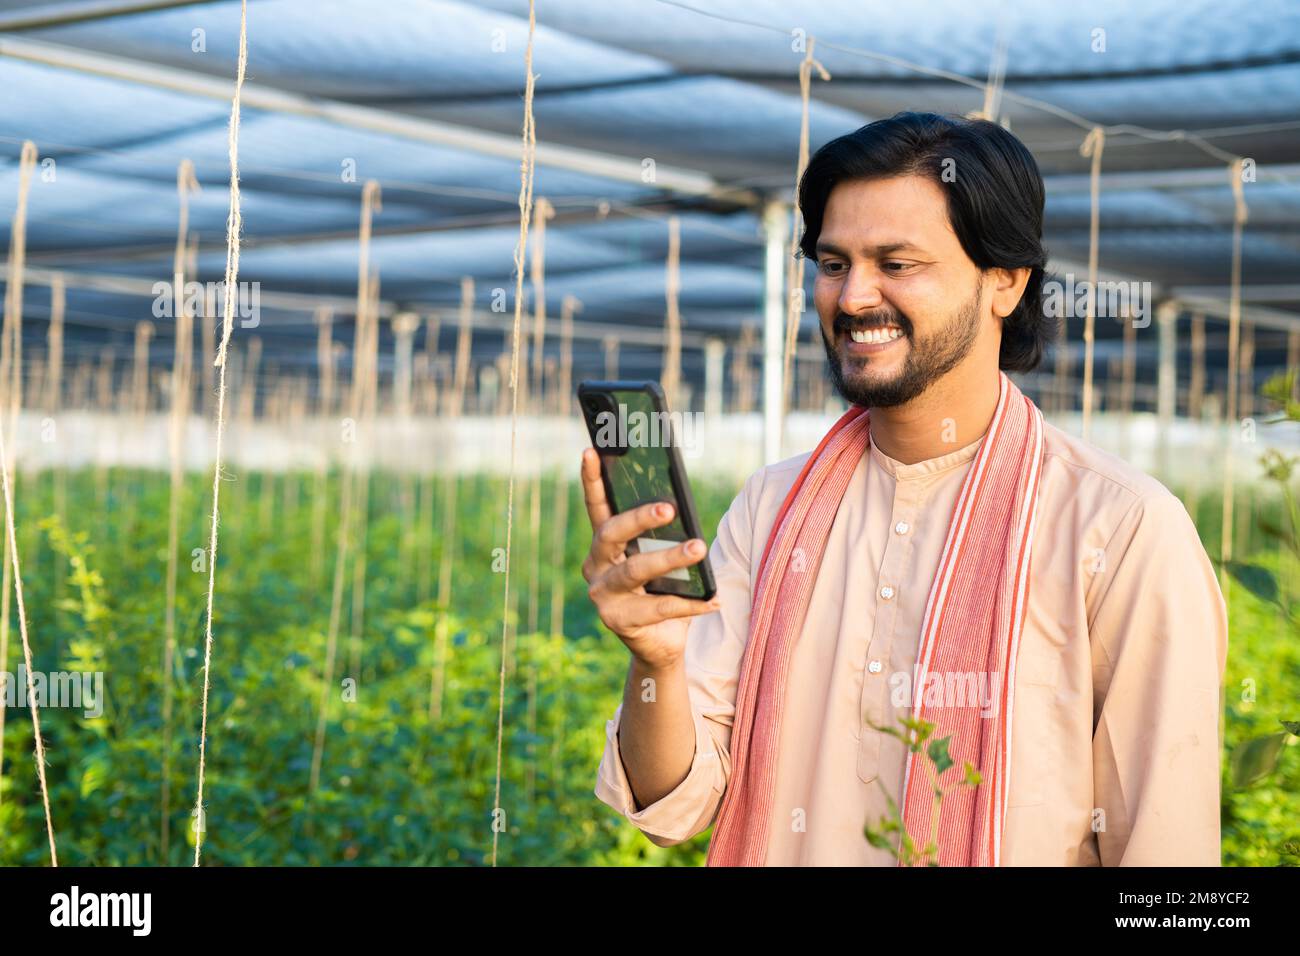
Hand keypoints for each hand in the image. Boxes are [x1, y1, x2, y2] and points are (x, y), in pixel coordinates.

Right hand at [579, 448, 719, 668]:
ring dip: (669, 558)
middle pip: (611, 534)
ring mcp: (603, 595)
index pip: (596, 506)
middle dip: (639, 518)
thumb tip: (676, 504)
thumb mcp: (661, 556)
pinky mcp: (618, 622)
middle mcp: (596, 566)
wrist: (662, 643)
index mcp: (603, 544)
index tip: (591, 450)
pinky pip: (658, 608)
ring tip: (698, 548)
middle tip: (669, 508)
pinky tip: (714, 600)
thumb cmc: (664, 589)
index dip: (591, 479)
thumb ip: (661, 535)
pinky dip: (690, 604)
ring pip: (634, 570)